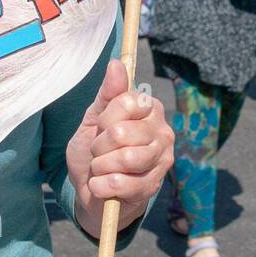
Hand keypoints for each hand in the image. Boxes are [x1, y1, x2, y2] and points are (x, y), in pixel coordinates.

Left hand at [66, 58, 174, 236]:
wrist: (92, 192)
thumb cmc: (94, 153)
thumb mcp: (93, 120)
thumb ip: (106, 95)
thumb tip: (117, 64)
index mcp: (149, 110)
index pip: (126, 102)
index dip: (104, 118)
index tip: (100, 128)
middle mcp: (162, 132)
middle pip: (121, 132)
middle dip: (99, 146)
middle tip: (99, 153)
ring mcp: (162, 160)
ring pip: (124, 158)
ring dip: (100, 166)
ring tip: (101, 169)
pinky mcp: (153, 186)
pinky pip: (120, 183)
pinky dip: (101, 186)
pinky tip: (102, 186)